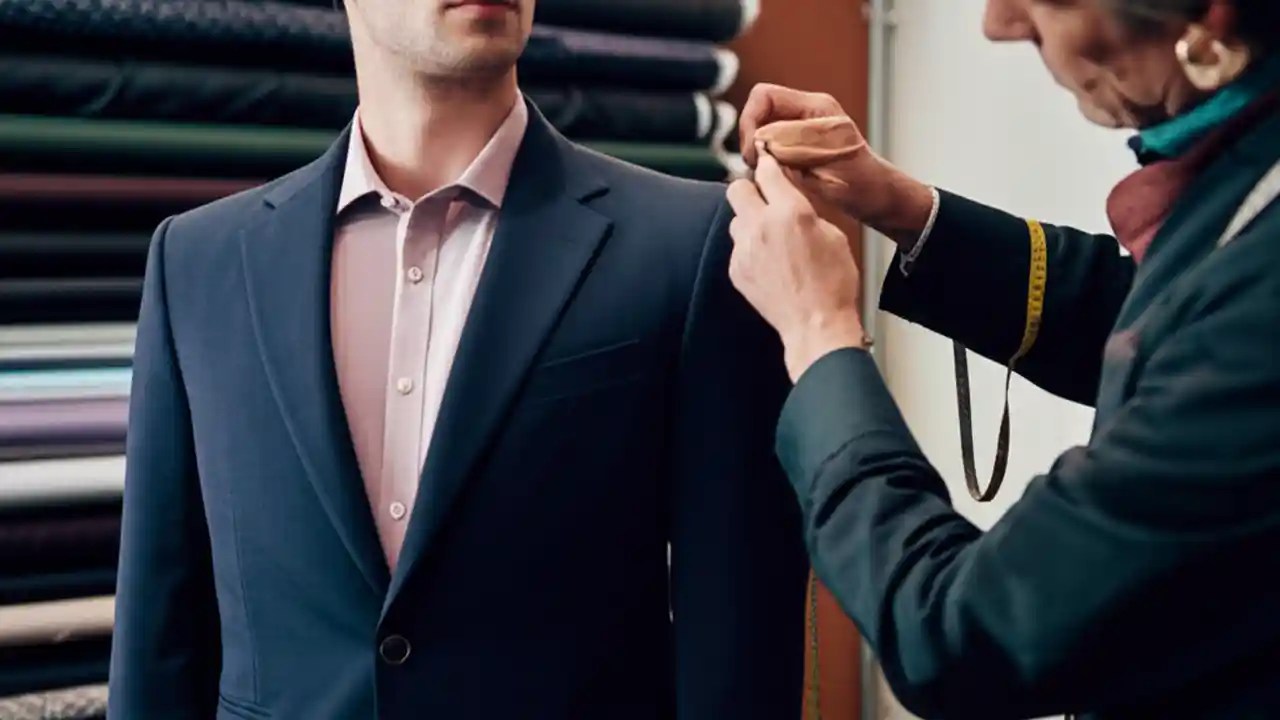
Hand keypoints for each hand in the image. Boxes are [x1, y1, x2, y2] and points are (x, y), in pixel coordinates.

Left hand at [726, 148, 866, 381]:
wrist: (815, 325)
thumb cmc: (833, 283)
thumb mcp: (834, 236)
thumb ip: (807, 213)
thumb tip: (792, 204)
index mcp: (790, 212)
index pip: (767, 172)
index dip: (767, 164)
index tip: (767, 162)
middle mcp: (761, 226)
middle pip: (736, 188)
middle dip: (750, 190)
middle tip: (764, 200)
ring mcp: (744, 250)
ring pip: (736, 221)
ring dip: (749, 222)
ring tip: (770, 239)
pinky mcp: (736, 271)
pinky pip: (737, 249)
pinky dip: (750, 250)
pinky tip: (769, 265)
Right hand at [738, 83, 935, 249]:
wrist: (879, 198)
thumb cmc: (862, 184)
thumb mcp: (824, 165)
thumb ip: (791, 149)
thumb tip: (759, 143)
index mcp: (816, 108)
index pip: (764, 96)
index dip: (750, 122)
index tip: (753, 152)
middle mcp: (807, 112)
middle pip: (759, 113)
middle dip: (751, 140)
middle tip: (757, 168)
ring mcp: (802, 129)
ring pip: (761, 131)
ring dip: (757, 153)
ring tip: (767, 176)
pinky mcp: (799, 147)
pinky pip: (770, 147)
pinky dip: (765, 163)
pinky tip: (775, 179)